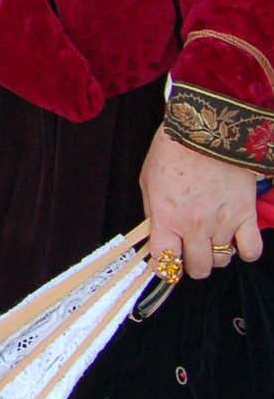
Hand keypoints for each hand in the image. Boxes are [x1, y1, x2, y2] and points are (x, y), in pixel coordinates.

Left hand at [139, 128, 261, 279]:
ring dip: (216, 256)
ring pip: (222, 261)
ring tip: (212, 240)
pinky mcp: (245, 214)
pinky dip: (246, 252)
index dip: (165, 267)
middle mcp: (195, 226)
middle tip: (191, 253)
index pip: (165, 262)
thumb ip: (153, 214)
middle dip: (192, 265)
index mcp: (167, 218)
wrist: (206, 130)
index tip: (168, 263)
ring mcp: (222, 222)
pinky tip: (237, 241)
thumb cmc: (173, 152)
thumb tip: (158, 235)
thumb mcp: (148, 183)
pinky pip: (252, 250)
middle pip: (197, 268)